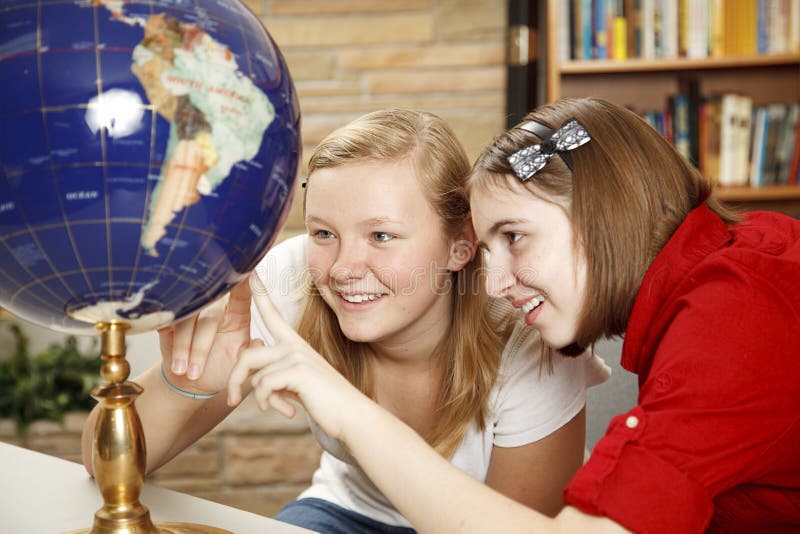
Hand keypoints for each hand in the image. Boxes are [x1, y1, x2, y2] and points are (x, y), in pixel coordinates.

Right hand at [158, 277, 251, 393]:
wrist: (194, 382)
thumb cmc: (222, 369)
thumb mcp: (241, 366)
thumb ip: (251, 354)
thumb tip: (260, 342)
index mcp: (238, 314)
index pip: (242, 296)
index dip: (243, 285)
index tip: (244, 274)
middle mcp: (216, 309)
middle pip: (210, 316)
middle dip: (200, 347)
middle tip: (195, 373)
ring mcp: (193, 312)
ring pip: (186, 319)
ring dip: (182, 347)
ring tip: (181, 371)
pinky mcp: (172, 319)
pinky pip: (166, 316)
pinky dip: (164, 325)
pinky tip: (162, 335)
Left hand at [227, 273, 366, 440]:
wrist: (351, 414)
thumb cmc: (325, 402)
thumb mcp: (296, 384)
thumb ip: (276, 375)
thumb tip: (254, 379)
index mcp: (296, 345)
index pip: (272, 315)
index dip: (260, 295)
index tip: (251, 273)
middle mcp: (295, 345)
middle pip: (248, 354)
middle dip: (235, 379)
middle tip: (231, 400)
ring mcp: (297, 356)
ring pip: (253, 372)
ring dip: (255, 396)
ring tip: (269, 407)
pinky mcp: (298, 371)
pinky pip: (263, 385)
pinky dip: (266, 402)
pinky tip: (285, 410)